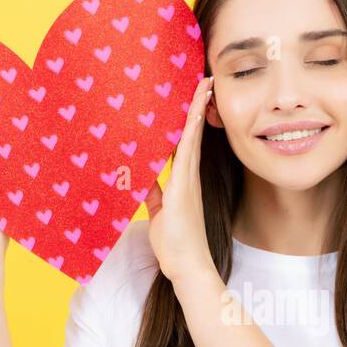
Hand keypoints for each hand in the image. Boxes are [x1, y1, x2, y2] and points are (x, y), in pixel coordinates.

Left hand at [146, 75, 215, 283]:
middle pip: (194, 132)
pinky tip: (192, 114)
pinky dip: (190, 132)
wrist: (186, 266)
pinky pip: (186, 154)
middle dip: (198, 105)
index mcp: (183, 180)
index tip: (196, 95)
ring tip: (202, 86)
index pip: (186, 141)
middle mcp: (188, 176)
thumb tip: (142, 177)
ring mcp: (188, 180)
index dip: (191, 117)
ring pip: (192, 137)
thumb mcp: (157, 211)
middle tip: (205, 80)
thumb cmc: (174, 243)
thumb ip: (151, 192)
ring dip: (197, 110)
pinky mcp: (182, 188)